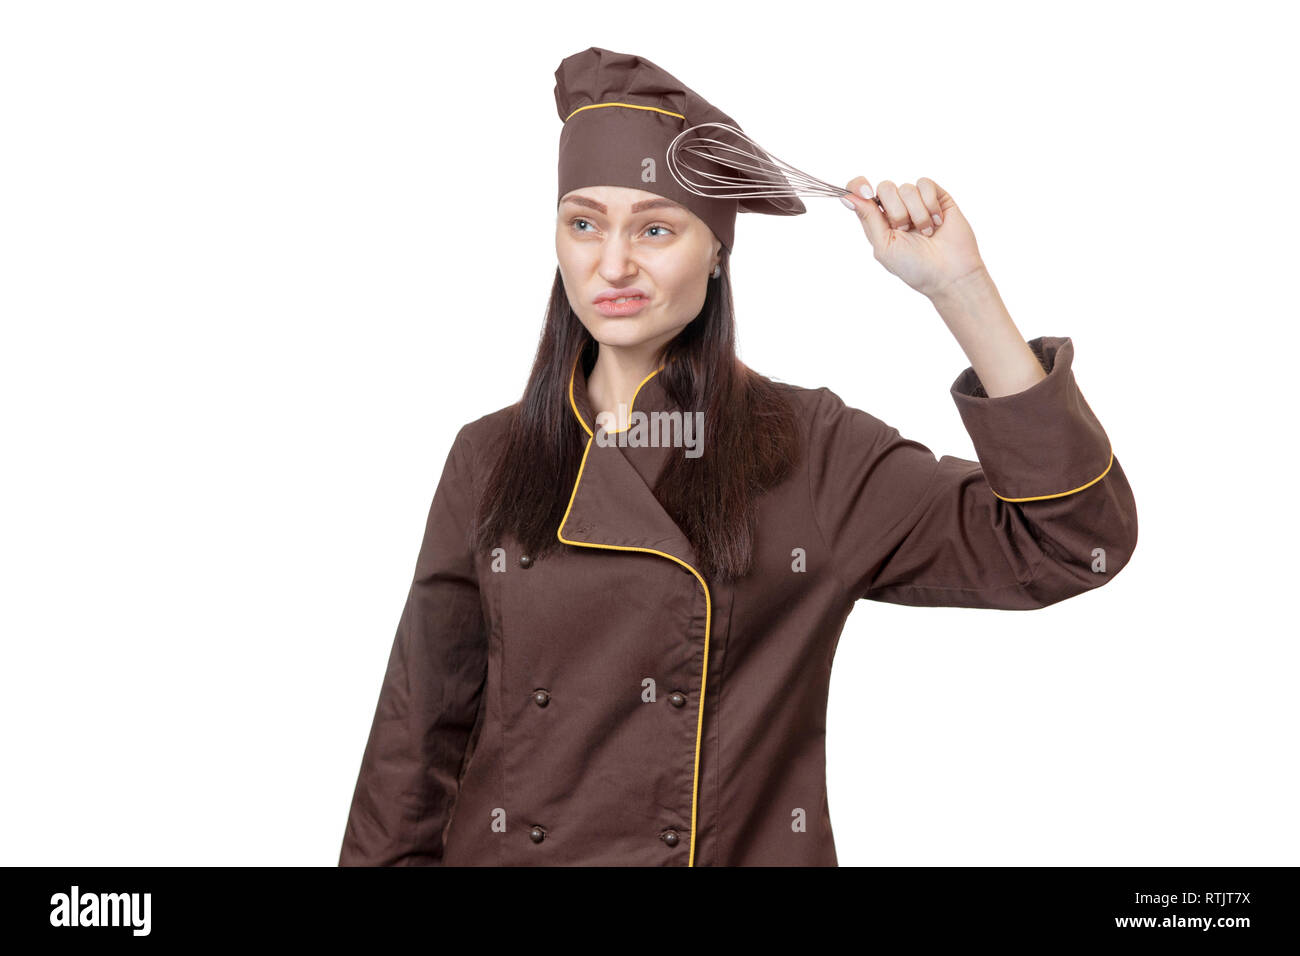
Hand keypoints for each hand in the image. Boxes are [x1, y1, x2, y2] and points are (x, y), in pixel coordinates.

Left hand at [841, 176, 986, 300]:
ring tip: (926, 233)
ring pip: (906, 188)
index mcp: (879, 221)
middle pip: (885, 188)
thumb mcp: (884, 246)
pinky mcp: (938, 197)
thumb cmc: (915, 267)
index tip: (865, 193)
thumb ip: (868, 218)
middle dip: (896, 212)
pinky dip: (930, 204)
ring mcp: (918, 202)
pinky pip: (925, 184)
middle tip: (906, 230)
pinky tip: (937, 222)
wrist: (949, 273)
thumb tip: (846, 197)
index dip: (858, 186)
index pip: (861, 193)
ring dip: (917, 214)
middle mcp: (897, 209)